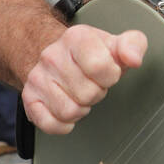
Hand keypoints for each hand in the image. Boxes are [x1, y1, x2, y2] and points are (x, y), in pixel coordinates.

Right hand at [22, 24, 147, 135]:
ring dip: (81, 109)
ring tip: (79, 93)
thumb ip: (133, 45)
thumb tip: (134, 59)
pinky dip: (63, 124)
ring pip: (69, 112)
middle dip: (96, 92)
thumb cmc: (90, 53)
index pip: (100, 67)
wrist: (56, 54)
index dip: (110, 75)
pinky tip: (66, 107)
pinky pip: (51, 125)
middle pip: (87, 94)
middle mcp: (52, 56)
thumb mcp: (115, 44)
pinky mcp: (29, 98)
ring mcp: (37, 78)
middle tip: (91, 82)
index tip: (107, 70)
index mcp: (76, 38)